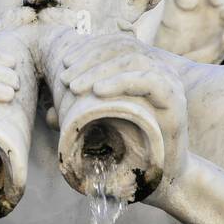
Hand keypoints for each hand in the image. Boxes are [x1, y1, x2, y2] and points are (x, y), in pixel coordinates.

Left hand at [59, 34, 189, 183]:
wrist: (161, 178)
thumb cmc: (132, 152)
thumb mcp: (100, 128)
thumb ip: (78, 116)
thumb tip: (49, 114)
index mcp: (143, 69)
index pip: (117, 44)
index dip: (90, 48)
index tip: (65, 63)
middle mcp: (159, 70)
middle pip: (123, 47)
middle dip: (89, 58)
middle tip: (65, 78)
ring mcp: (169, 83)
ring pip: (133, 59)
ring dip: (99, 69)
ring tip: (75, 87)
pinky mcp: (175, 100)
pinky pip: (149, 81)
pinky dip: (121, 81)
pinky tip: (99, 90)